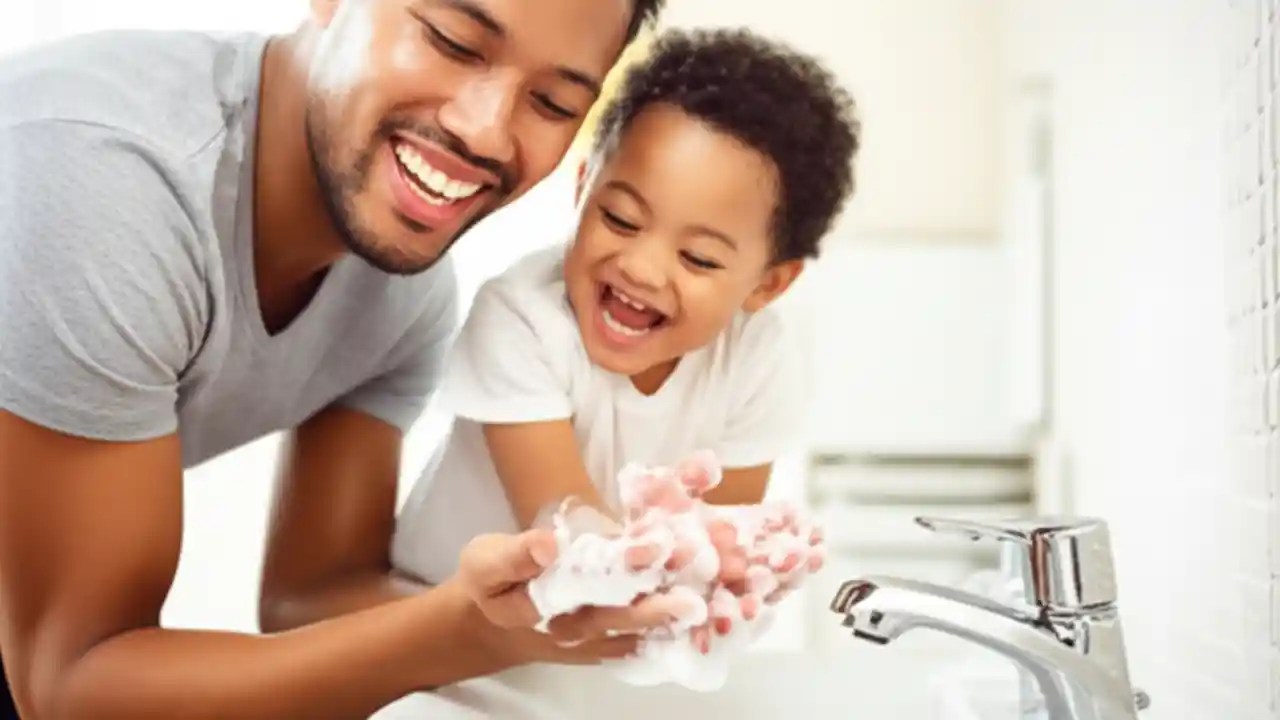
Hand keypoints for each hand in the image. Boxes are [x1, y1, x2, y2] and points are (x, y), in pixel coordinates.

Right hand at [454, 529, 683, 665]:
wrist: (490, 625)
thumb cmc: (489, 584)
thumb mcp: (484, 562)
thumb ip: (514, 556)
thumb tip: (549, 546)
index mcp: (540, 608)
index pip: (587, 586)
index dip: (623, 565)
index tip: (657, 547)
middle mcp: (572, 631)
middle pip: (624, 613)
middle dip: (663, 591)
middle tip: (698, 569)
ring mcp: (592, 642)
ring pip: (638, 626)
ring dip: (672, 609)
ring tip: (705, 588)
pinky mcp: (605, 644)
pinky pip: (642, 635)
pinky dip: (669, 622)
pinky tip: (695, 604)